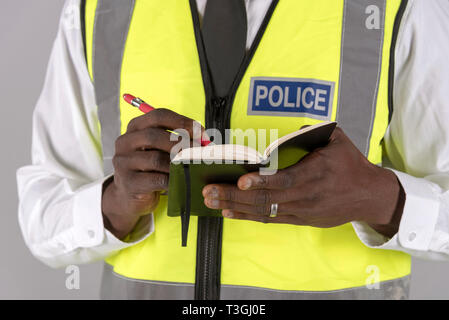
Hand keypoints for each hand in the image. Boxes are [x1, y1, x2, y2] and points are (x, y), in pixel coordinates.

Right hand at [102, 109, 202, 238]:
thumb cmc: (151, 168)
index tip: (201, 133)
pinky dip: (174, 180)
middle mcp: (125, 142)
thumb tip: (205, 141)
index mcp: (135, 127)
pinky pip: (157, 180)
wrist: (131, 196)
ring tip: (193, 167)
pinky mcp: (129, 183)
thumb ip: (177, 140)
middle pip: (155, 136)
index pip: (159, 115)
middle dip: (182, 143)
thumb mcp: (160, 150)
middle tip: (200, 152)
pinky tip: (182, 181)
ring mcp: (124, 163)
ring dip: (179, 163)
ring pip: (156, 159)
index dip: (183, 122)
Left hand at [202, 127, 404, 236]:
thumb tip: (283, 133)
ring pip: (264, 211)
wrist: (370, 196)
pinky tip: (229, 212)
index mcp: (315, 174)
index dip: (262, 182)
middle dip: (234, 195)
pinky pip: (270, 219)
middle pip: (266, 198)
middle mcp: (306, 196)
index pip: (285, 180)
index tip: (241, 180)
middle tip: (209, 191)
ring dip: (235, 206)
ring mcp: (301, 211)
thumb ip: (310, 132)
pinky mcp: (299, 219)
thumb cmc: (352, 165)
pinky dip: (248, 216)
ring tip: (211, 202)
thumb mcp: (337, 139)